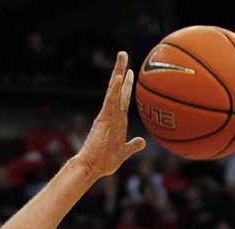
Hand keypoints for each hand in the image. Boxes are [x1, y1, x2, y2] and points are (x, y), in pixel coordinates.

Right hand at [74, 52, 145, 178]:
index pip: (123, 99)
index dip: (127, 85)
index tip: (131, 73)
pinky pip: (111, 100)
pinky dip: (115, 88)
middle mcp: (112, 114)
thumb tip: (142, 141)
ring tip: (122, 56)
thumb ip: (133, 146)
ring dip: (118, 71)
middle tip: (123, 54)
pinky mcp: (104, 118)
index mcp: (117, 121)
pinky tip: (120, 76)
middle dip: (121, 71)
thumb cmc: (104, 162)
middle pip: (117, 88)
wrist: (92, 167)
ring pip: (114, 89)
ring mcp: (108, 115)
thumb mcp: (123, 152)